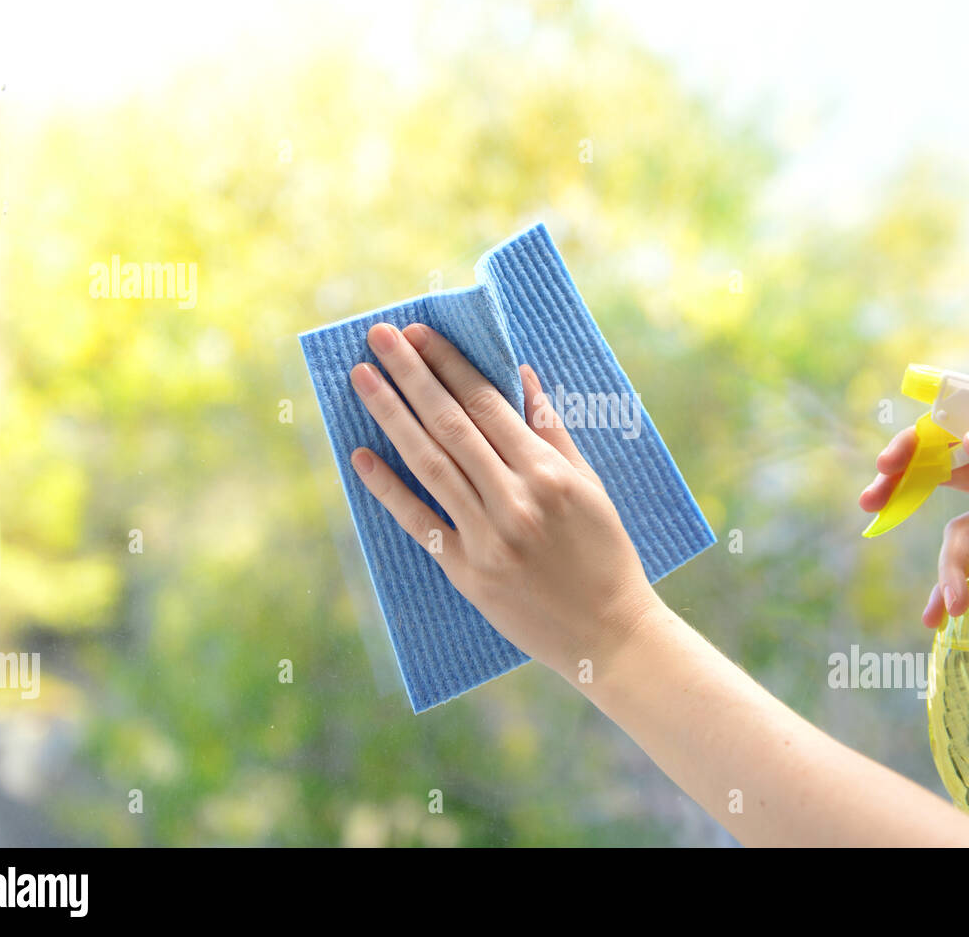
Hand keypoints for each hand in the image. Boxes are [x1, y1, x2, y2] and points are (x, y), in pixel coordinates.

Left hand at [347, 321, 659, 681]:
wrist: (608, 635)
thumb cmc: (606, 555)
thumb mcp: (591, 487)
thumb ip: (552, 431)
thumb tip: (522, 377)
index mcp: (548, 473)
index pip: (487, 405)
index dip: (450, 365)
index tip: (419, 334)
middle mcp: (514, 500)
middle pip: (450, 425)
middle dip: (412, 375)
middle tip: (379, 337)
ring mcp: (487, 538)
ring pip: (429, 464)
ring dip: (392, 417)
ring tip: (362, 379)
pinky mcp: (467, 573)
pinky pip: (420, 523)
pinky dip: (388, 490)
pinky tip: (361, 457)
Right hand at [858, 427, 968, 635]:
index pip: (963, 436)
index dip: (920, 443)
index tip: (889, 463)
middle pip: (943, 477)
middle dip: (903, 486)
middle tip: (871, 503)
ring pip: (956, 539)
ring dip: (946, 571)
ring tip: (952, 608)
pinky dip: (950, 592)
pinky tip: (940, 616)